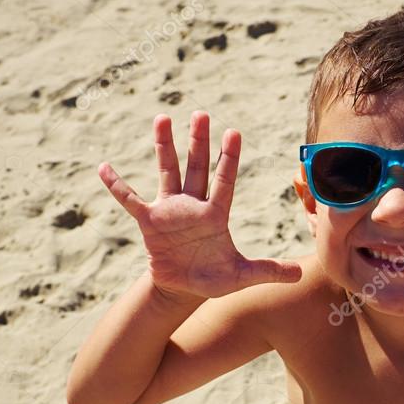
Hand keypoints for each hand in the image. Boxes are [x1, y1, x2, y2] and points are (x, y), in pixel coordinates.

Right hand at [98, 112, 301, 298]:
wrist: (183, 289)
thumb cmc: (213, 278)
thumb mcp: (242, 276)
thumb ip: (269, 271)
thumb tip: (301, 275)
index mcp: (216, 215)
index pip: (224, 181)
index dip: (228, 159)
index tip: (233, 132)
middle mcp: (193, 205)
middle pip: (197, 167)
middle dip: (198, 141)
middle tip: (202, 114)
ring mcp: (170, 210)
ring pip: (168, 172)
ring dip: (164, 147)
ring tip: (162, 118)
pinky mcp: (150, 221)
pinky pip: (131, 200)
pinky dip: (117, 186)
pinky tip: (103, 167)